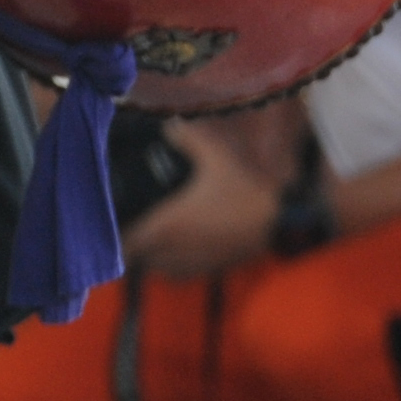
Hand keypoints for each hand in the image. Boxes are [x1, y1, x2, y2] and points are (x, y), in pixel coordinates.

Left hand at [121, 149, 281, 277]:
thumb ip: (189, 140)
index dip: (121, 239)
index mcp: (172, 224)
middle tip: (129, 233)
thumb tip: (170, 126)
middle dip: (136, 249)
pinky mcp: (219, 266)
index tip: (115, 230)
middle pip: (146, 258)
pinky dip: (176, 269)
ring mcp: (202, 260)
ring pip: (166, 269)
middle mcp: (182, 248)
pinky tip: (175, 256)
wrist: (284, 214)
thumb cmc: (245, 185)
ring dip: (155, 260)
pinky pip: (187, 274)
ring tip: (149, 245)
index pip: (133, 244)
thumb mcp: (216, 157)